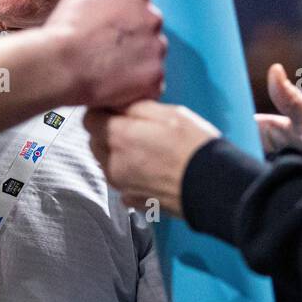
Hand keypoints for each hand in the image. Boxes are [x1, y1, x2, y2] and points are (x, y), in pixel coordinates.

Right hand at [43, 0, 165, 108]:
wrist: (60, 65)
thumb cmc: (64, 32)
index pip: (141, 5)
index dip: (127, 20)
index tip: (116, 31)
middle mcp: (152, 18)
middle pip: (150, 30)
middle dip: (136, 41)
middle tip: (113, 52)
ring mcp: (157, 49)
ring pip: (153, 57)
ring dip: (139, 63)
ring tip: (112, 71)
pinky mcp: (155, 77)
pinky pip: (152, 83)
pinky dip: (139, 87)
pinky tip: (118, 87)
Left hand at [85, 100, 218, 219]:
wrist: (212, 186)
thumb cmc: (195, 147)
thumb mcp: (169, 113)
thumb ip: (136, 106)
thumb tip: (117, 102)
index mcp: (119, 136)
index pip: (89, 118)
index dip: (102, 110)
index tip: (117, 109)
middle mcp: (113, 162)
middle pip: (95, 141)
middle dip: (108, 131)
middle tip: (134, 126)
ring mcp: (121, 184)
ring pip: (106, 162)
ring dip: (117, 152)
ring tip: (146, 148)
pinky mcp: (132, 199)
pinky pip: (120, 181)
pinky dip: (129, 173)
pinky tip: (150, 168)